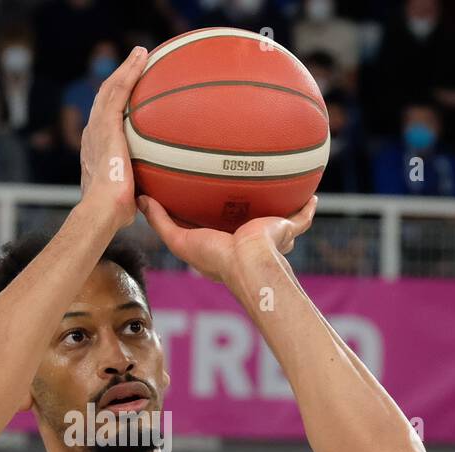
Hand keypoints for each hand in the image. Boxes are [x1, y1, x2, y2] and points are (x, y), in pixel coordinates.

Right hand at [78, 46, 147, 231]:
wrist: (102, 210)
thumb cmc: (114, 214)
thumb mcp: (127, 200)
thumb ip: (137, 194)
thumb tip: (150, 201)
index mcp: (96, 151)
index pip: (105, 122)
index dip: (115, 107)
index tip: (128, 98)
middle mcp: (92, 135)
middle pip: (105, 99)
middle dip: (120, 80)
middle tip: (135, 65)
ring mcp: (98, 128)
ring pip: (110, 89)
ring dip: (125, 69)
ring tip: (140, 54)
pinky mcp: (106, 125)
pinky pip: (118, 92)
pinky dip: (129, 73)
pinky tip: (141, 59)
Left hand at [139, 194, 316, 284]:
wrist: (249, 262)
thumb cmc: (215, 258)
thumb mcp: (179, 240)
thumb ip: (161, 221)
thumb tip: (142, 199)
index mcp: (224, 242)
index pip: (218, 223)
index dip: (212, 212)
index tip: (206, 195)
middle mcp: (248, 239)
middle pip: (249, 219)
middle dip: (247, 207)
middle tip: (244, 190)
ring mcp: (269, 236)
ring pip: (276, 218)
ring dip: (278, 205)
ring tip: (280, 186)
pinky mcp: (286, 230)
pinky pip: (301, 217)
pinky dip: (307, 208)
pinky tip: (312, 194)